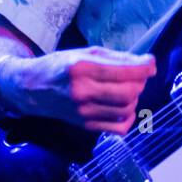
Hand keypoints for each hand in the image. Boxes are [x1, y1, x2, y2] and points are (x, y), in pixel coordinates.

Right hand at [1, 46, 156, 133]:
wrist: (31, 88)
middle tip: (137, 76)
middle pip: (129, 92)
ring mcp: (83, 111)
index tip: (151, 64)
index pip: (125, 71)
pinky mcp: (85, 125)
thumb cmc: (61, 66)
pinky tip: (124, 108)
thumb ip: (118, 58)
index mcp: (82, 68)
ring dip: (134, 98)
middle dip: (140, 82)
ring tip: (127, 89)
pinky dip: (128, 118)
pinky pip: (118, 128)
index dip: (144, 67)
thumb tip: (148, 63)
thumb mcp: (86, 53)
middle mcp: (82, 91)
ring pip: (126, 109)